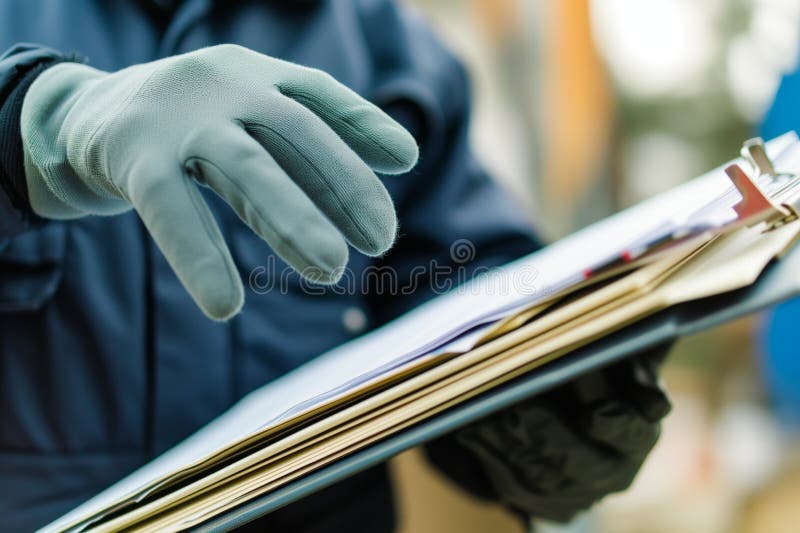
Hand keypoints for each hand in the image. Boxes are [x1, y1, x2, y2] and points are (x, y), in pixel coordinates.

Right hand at [20, 44, 417, 319]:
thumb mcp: (244, 131)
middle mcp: (223, 86)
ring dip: (293, 218)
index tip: (406, 159)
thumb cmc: (186, 130)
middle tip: (381, 240)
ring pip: (247, 168)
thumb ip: (300, 157)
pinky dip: (200, 258)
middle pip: (298, 131)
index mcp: (254, 76)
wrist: (83, 118)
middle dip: (344, 184)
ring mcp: (178, 118)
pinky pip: (173, 211)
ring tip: (329, 269)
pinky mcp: (134, 156)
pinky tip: (225, 306)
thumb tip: (371, 199)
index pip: (319, 95)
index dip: (364, 124)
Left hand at [431, 346, 671, 522]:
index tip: (596, 412)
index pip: (634, 434)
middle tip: (515, 402)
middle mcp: (612, 474)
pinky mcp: (540, 503)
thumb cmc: (595, 377)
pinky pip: (510, 484)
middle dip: (543, 430)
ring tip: (481, 411)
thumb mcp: (613, 361)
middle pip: (577, 460)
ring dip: (506, 442)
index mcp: (639, 436)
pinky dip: (487, 454)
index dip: (616, 426)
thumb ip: (619, 364)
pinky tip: (468, 427)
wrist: (576, 417)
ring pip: (537, 476)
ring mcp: (575, 495)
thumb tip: (611, 362)